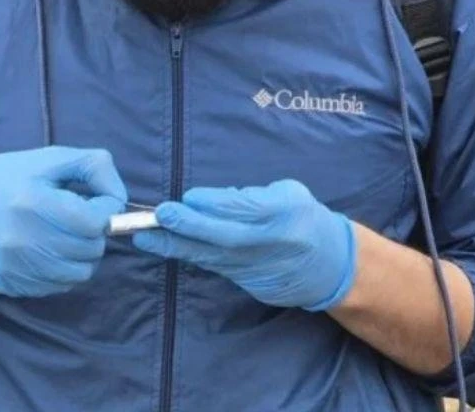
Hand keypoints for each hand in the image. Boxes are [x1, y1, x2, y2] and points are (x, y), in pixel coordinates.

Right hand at [0, 146, 126, 296]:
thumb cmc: (6, 179)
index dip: (103, 212)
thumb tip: (120, 202)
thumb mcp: (49, 158)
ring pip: (78, 274)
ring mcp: (15, 265)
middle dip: (92, 234)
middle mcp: (23, 238)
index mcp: (33, 201)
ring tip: (61, 236)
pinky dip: (59, 271)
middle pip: (90, 250)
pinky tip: (42, 251)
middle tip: (73, 220)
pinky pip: (56, 286)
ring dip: (79, 256)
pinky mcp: (10, 284)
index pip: (96, 222)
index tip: (90, 203)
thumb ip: (94, 166)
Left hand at [132, 179, 355, 310]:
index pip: (244, 208)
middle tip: (161, 215)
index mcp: (285, 212)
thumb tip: (207, 200)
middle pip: (226, 235)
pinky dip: (186, 255)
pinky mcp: (247, 281)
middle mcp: (270, 242)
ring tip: (143, 236)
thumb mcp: (288, 194)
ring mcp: (257, 265)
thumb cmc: (304, 218)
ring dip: (175, 245)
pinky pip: (212, 266)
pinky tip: (160, 246)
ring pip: (212, 256)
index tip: (188, 197)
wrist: (331, 266)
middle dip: (191, 225)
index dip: (213, 204)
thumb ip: (251, 195)